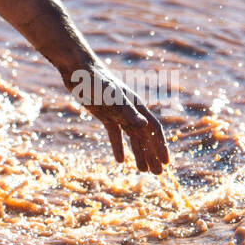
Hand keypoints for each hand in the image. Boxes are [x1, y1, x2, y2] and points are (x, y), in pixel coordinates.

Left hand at [62, 60, 170, 174]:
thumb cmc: (97, 81)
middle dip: (152, 154)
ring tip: (143, 170)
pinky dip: (118, 146)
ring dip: (138, 153)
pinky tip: (119, 160)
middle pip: (145, 136)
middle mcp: (130, 110)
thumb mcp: (112, 97)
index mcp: (137, 106)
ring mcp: (117, 113)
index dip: (161, 146)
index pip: (154, 129)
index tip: (167, 163)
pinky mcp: (104, 115)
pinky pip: (115, 134)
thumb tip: (145, 127)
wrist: (77, 70)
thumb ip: (128, 112)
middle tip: (158, 174)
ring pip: (132, 137)